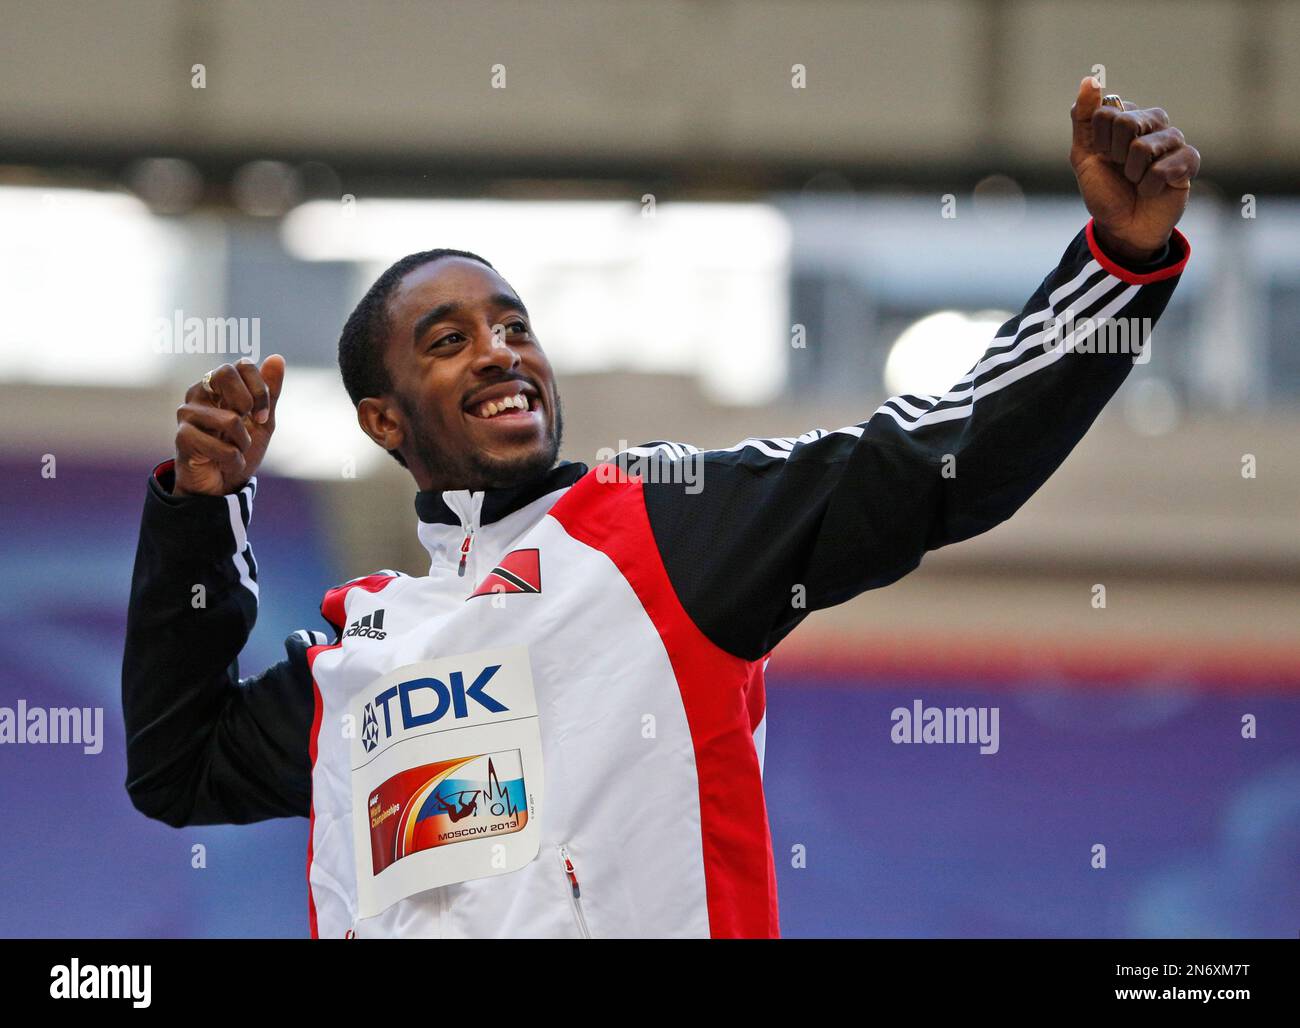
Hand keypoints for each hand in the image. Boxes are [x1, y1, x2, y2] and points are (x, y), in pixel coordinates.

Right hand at [173, 355, 284, 495]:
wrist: (222, 485)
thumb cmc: (239, 449)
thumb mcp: (262, 421)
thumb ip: (269, 392)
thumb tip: (277, 358)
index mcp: (219, 386)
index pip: (242, 365)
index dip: (260, 389)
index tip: (262, 415)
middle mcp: (199, 393)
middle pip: (225, 372)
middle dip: (248, 401)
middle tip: (249, 424)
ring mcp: (187, 413)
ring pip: (230, 419)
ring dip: (243, 443)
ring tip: (234, 451)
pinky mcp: (182, 436)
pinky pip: (222, 447)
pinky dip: (233, 460)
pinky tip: (223, 463)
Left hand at [1069, 76, 1200, 262]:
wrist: (1122, 227)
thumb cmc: (1105, 191)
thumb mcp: (1083, 156)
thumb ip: (1084, 118)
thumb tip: (1090, 80)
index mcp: (1127, 117)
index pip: (1106, 112)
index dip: (1099, 142)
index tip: (1103, 157)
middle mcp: (1153, 123)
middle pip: (1127, 122)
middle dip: (1115, 156)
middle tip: (1121, 170)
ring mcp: (1173, 140)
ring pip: (1144, 147)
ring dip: (1132, 174)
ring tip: (1136, 181)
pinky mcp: (1189, 161)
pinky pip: (1165, 167)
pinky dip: (1150, 185)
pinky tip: (1153, 190)